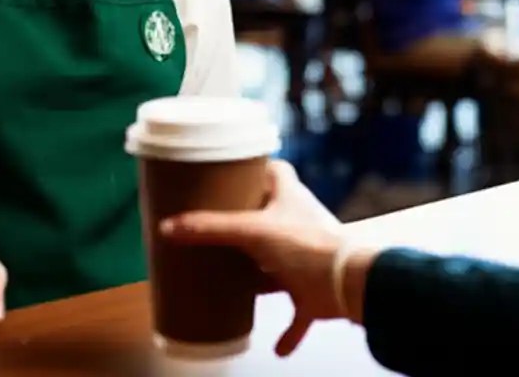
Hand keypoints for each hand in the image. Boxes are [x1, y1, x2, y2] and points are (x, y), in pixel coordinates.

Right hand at [160, 161, 379, 356]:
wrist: (349, 283)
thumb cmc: (309, 246)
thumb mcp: (252, 231)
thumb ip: (210, 229)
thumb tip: (169, 228)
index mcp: (290, 198)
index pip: (276, 171)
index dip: (257, 170)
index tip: (235, 174)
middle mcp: (300, 225)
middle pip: (273, 218)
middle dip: (250, 225)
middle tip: (220, 229)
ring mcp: (308, 260)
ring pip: (281, 265)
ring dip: (263, 276)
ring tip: (235, 281)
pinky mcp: (315, 292)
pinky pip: (299, 313)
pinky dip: (289, 331)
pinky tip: (275, 346)